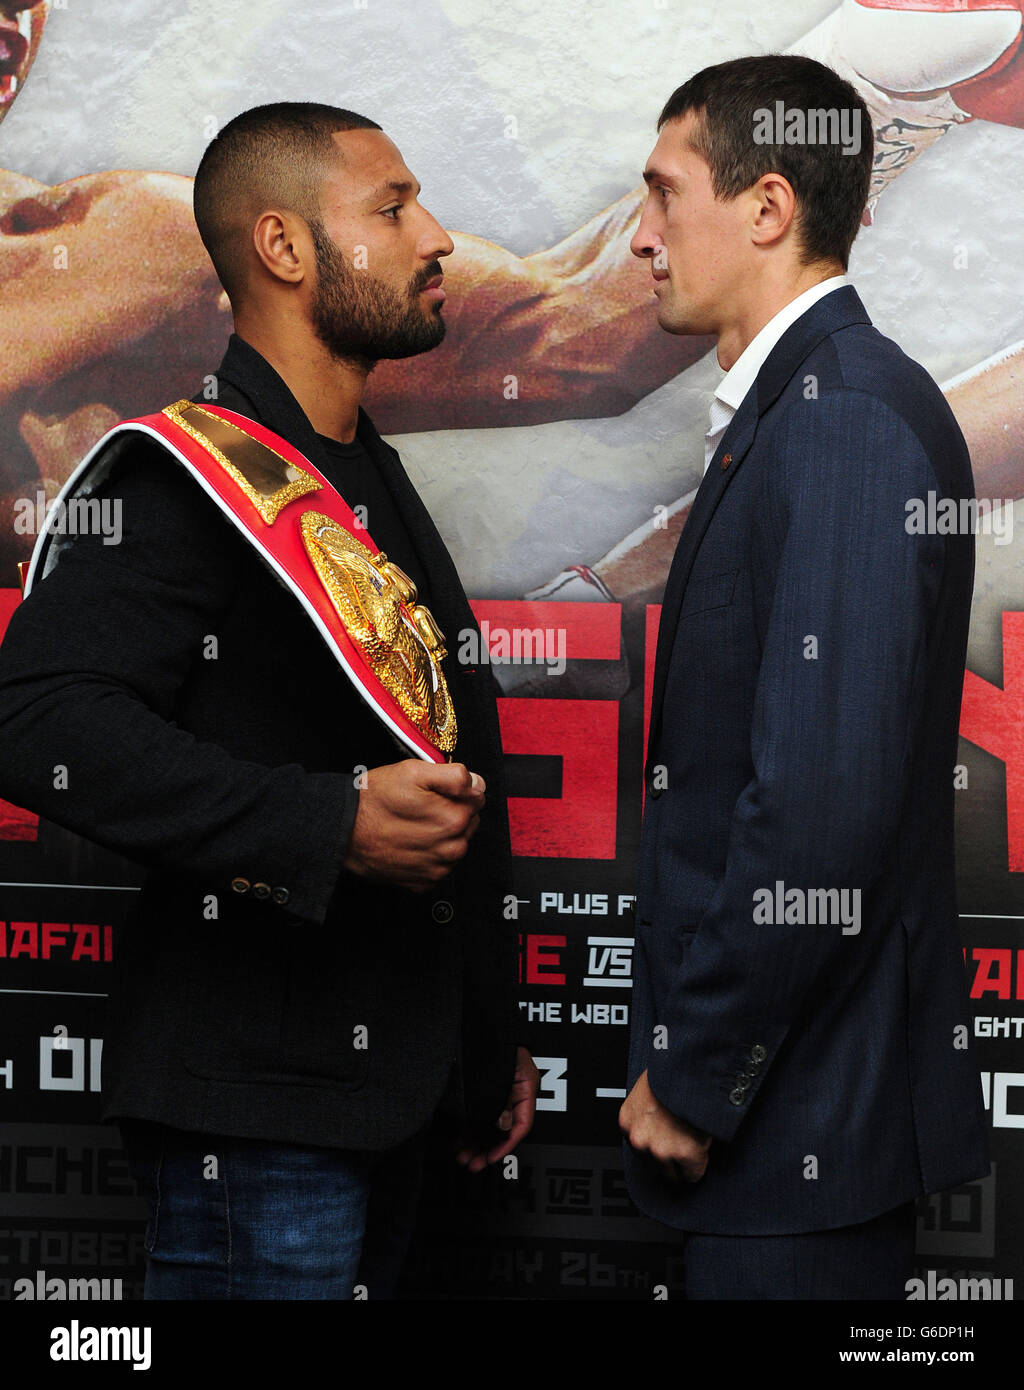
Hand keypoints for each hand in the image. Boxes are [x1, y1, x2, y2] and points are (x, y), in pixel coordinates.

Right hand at [343, 759, 484, 892]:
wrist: (341, 831)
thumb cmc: (373, 801)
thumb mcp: (413, 772)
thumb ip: (454, 776)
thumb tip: (478, 784)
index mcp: (454, 819)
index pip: (477, 799)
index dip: (457, 791)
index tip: (436, 791)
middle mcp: (451, 848)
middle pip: (468, 823)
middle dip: (451, 812)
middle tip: (421, 806)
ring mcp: (437, 868)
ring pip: (454, 845)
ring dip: (441, 835)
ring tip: (412, 824)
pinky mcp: (423, 882)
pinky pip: (438, 865)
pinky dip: (428, 855)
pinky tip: (409, 843)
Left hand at [455, 1047, 539, 1173]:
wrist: (481, 1017)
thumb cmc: (493, 1036)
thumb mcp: (501, 1071)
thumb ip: (502, 1099)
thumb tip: (502, 1126)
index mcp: (526, 1085)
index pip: (522, 1124)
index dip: (506, 1145)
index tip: (492, 1158)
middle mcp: (515, 1091)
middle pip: (504, 1129)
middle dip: (487, 1148)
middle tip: (472, 1163)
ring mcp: (500, 1091)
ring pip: (490, 1124)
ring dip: (476, 1141)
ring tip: (462, 1156)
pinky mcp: (484, 1089)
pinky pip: (480, 1114)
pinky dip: (470, 1128)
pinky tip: (459, 1140)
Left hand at [619, 1069, 711, 1182]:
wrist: (692, 1068)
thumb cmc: (672, 1072)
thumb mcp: (648, 1088)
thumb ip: (646, 1112)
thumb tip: (656, 1122)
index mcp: (627, 1120)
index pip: (638, 1147)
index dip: (656, 1144)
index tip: (665, 1140)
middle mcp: (639, 1139)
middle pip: (652, 1164)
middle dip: (668, 1156)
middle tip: (681, 1141)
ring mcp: (660, 1150)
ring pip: (671, 1173)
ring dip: (682, 1162)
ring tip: (692, 1141)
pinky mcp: (684, 1155)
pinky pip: (692, 1174)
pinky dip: (698, 1166)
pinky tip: (701, 1149)